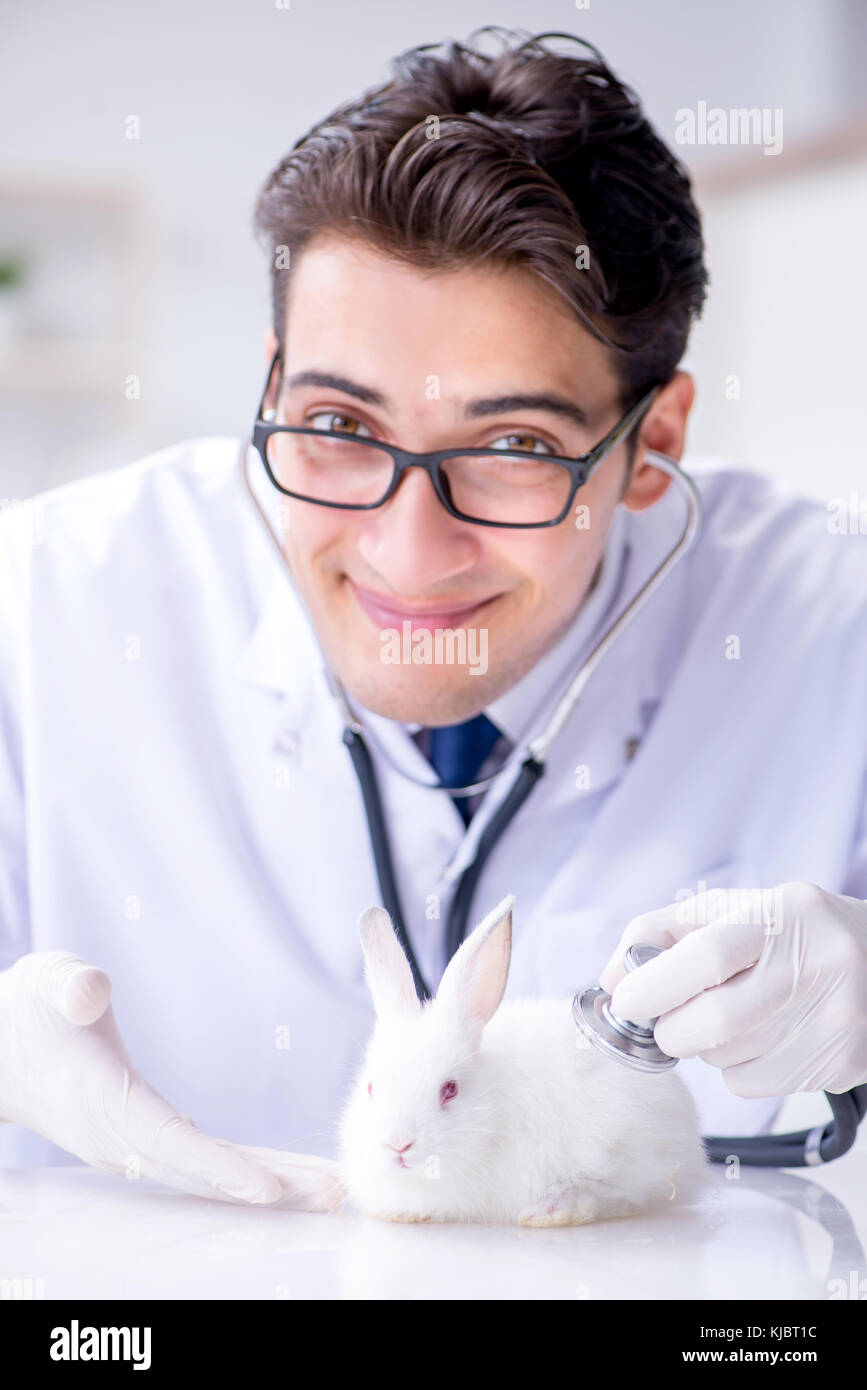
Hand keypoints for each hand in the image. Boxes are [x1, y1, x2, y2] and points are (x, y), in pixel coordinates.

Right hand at [0, 950, 345, 1210]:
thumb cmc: (28, 1012)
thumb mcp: (46, 984)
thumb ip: (69, 987)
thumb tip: (90, 991)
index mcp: (105, 1102)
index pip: (171, 1142)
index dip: (221, 1168)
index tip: (269, 1189)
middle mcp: (123, 1137)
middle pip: (205, 1170)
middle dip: (270, 1185)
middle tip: (333, 1191)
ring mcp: (134, 1145)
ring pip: (209, 1173)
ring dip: (271, 1183)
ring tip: (330, 1189)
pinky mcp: (145, 1139)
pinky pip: (203, 1162)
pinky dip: (246, 1171)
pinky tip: (288, 1177)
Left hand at [597, 881, 866, 1096]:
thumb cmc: (788, 932)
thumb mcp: (730, 911)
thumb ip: (663, 933)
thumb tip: (612, 980)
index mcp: (786, 917)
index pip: (708, 955)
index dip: (656, 984)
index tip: (625, 1001)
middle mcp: (818, 968)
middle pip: (713, 1022)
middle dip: (671, 1028)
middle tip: (667, 1019)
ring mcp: (835, 1022)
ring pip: (727, 1059)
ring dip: (706, 1045)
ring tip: (734, 1013)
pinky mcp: (842, 1066)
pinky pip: (752, 1085)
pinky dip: (736, 1067)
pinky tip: (763, 1036)